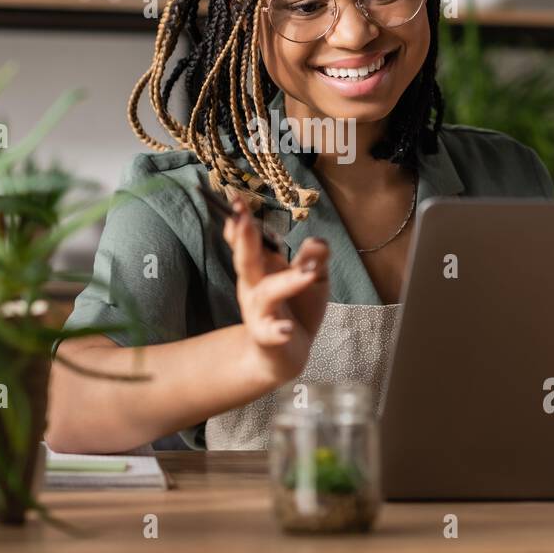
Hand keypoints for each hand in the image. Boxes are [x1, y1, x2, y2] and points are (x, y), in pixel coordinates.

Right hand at [224, 197, 328, 383]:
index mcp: (260, 266)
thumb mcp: (314, 277)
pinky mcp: (267, 336)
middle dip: (244, 240)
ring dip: (286, 282)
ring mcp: (258, 311)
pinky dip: (277, 331)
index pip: (246, 240)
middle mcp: (253, 285)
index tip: (236, 198)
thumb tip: (317, 241)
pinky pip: (270, 332)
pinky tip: (286, 330)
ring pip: (267, 293)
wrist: (286, 353)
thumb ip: (316, 257)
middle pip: (246, 260)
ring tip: (308, 273)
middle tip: (242, 219)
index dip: (240, 221)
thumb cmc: (297, 308)